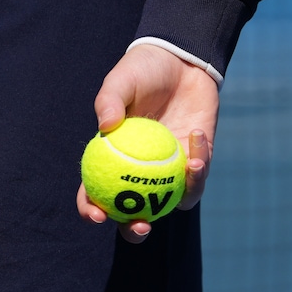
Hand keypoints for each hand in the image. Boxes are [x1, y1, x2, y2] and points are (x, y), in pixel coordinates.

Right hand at [76, 44, 218, 242]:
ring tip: (190, 166)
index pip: (93, 193)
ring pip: (169, 203)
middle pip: (131, 213)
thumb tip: (105, 127)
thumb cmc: (141, 72)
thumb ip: (109, 101)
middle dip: (134, 229)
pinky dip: (199, 165)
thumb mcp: (120, 81)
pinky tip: (196, 136)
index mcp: (110, 159)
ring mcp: (166, 172)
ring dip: (179, 196)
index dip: (91, 210)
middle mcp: (137, 173)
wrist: (180, 61)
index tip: (98, 215)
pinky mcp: (194, 162)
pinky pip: (197, 176)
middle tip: (141, 225)